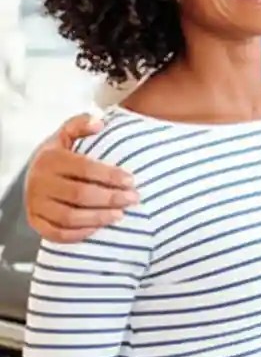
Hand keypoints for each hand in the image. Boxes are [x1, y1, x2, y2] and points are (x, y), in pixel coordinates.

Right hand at [25, 114, 138, 242]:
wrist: (33, 175)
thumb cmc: (58, 156)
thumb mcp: (66, 136)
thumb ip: (80, 125)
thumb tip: (99, 122)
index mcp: (50, 160)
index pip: (85, 169)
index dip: (110, 175)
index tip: (131, 180)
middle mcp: (40, 183)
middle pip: (79, 194)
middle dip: (110, 198)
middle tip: (132, 199)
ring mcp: (36, 204)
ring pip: (69, 217)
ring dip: (98, 217)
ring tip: (120, 215)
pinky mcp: (35, 222)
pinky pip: (57, 233)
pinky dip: (79, 233)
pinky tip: (98, 227)